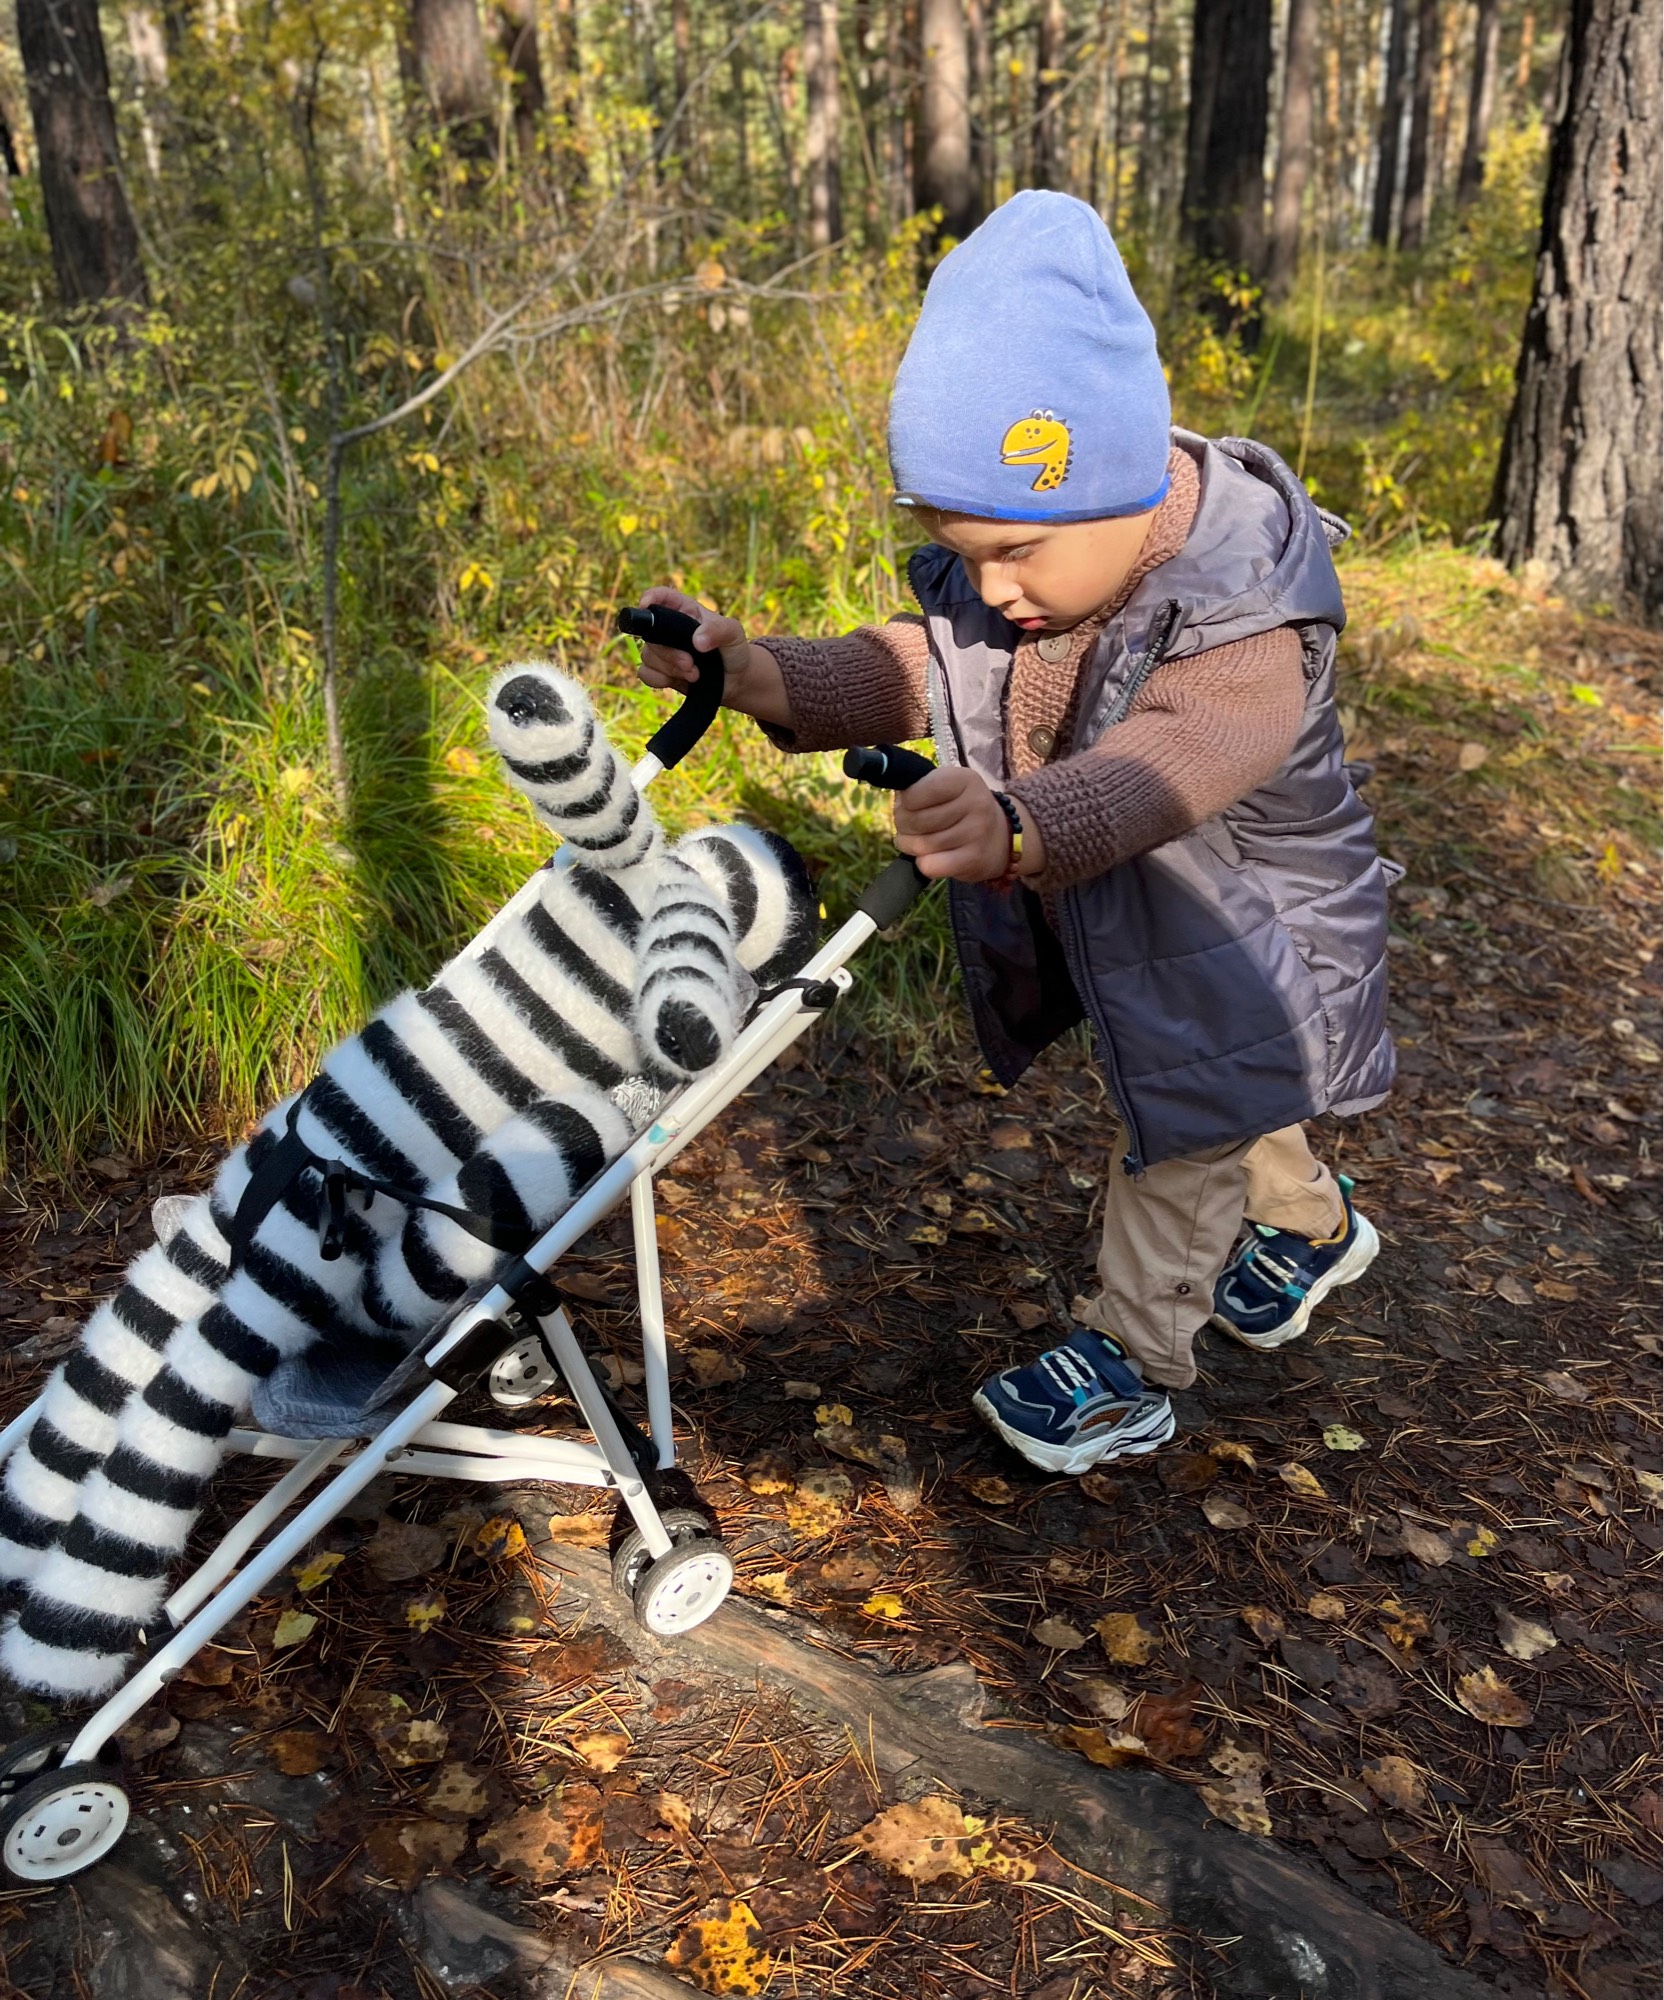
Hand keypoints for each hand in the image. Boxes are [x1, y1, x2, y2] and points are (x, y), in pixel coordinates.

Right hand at [631, 586, 790, 726]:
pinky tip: (675, 680)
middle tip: (690, 663)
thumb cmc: (733, 649)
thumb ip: (718, 630)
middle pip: (650, 634)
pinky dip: (658, 679)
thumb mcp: (733, 633)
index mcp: (684, 609)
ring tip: (694, 674)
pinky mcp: (660, 670)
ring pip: (648, 656)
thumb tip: (697, 641)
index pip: (662, 596)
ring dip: (670, 668)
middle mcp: (668, 627)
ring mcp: (663, 650)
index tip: (646, 605)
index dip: (651, 597)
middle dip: (669, 652)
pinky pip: (645, 673)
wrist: (735, 680)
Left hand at [892, 767, 1044, 882]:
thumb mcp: (949, 786)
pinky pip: (930, 865)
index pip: (916, 792)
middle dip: (903, 825)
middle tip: (912, 826)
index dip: (904, 801)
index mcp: (965, 779)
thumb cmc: (963, 809)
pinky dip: (923, 863)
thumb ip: (921, 787)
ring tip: (918, 840)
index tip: (910, 804)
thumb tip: (897, 798)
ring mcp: (976, 833)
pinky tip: (931, 857)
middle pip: (915, 820)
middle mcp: (975, 803)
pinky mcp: (973, 860)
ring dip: (910, 845)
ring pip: (920, 845)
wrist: (1002, 837)